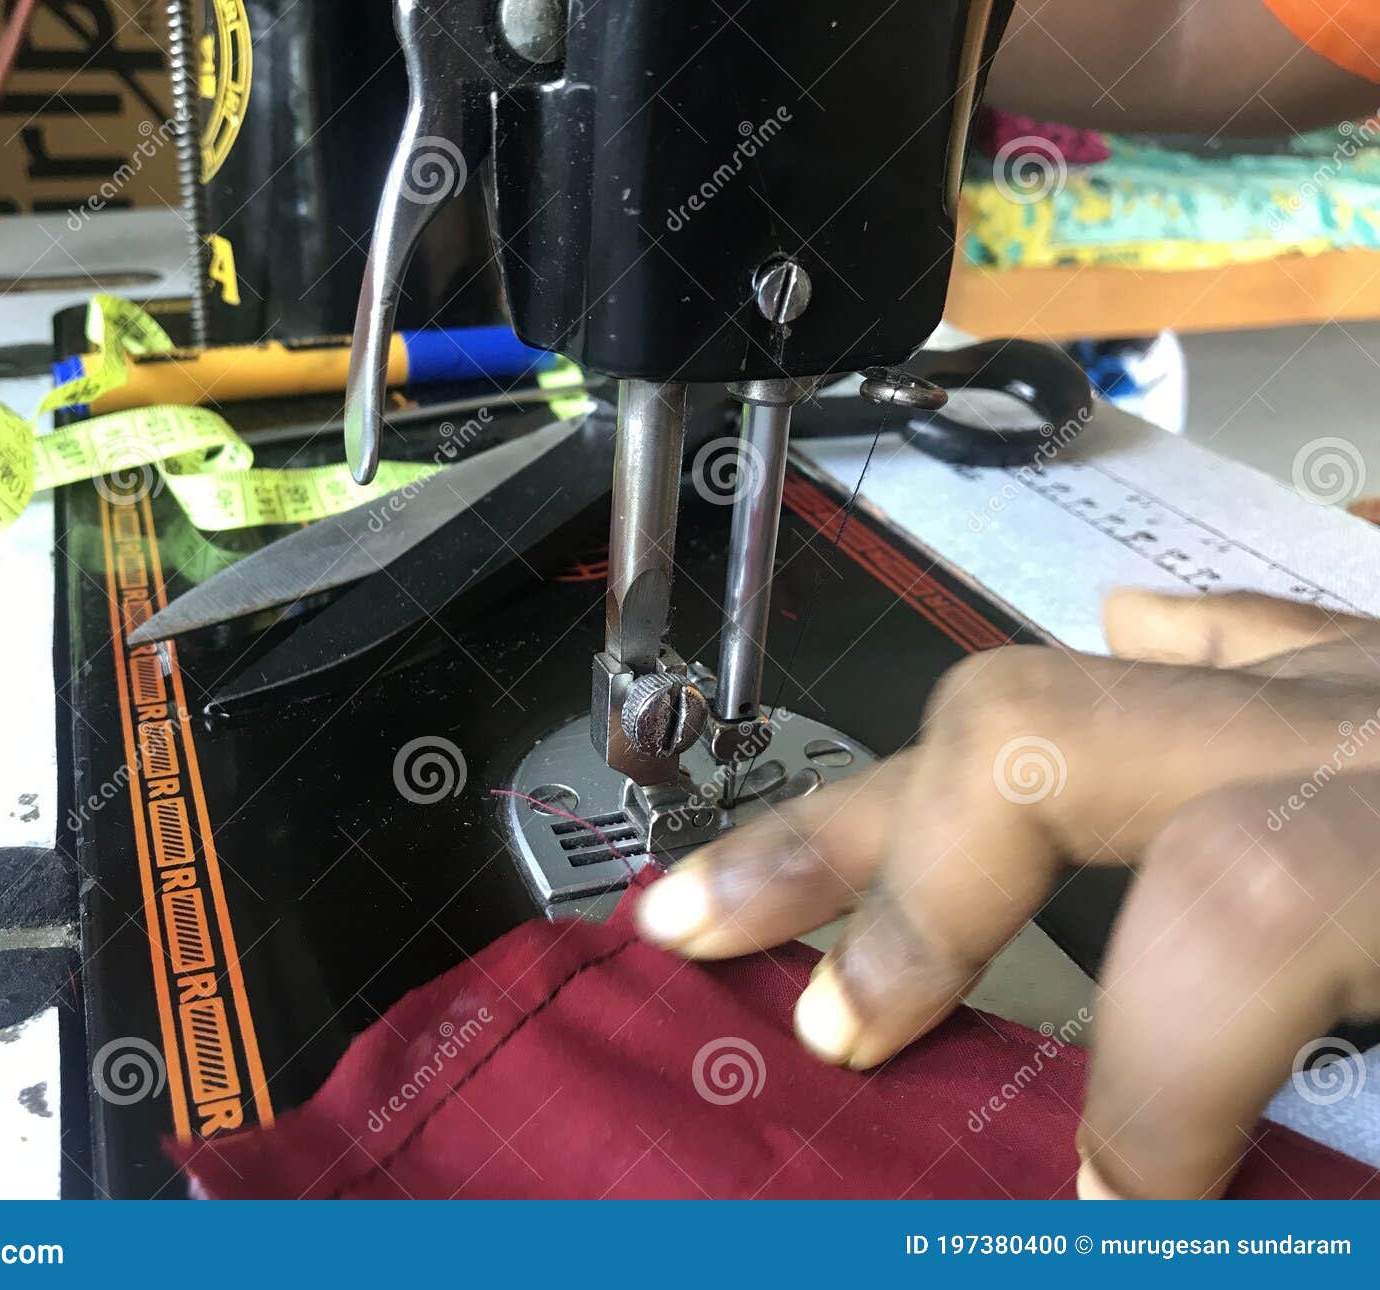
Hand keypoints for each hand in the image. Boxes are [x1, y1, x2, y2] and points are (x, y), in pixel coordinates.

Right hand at [635, 590, 1379, 1197]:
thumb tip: (1157, 1218)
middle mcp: (1351, 722)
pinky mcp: (1352, 659)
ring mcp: (1333, 671)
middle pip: (1051, 740)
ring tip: (746, 880)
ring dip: (889, 799)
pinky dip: (1109, 673)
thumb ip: (1353, 1172)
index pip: (1226, 910)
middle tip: (808, 1016)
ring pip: (1055, 678)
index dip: (1146, 1074)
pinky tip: (1053, 685)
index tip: (1117, 1198)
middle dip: (890, 880)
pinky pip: (1203, 638)